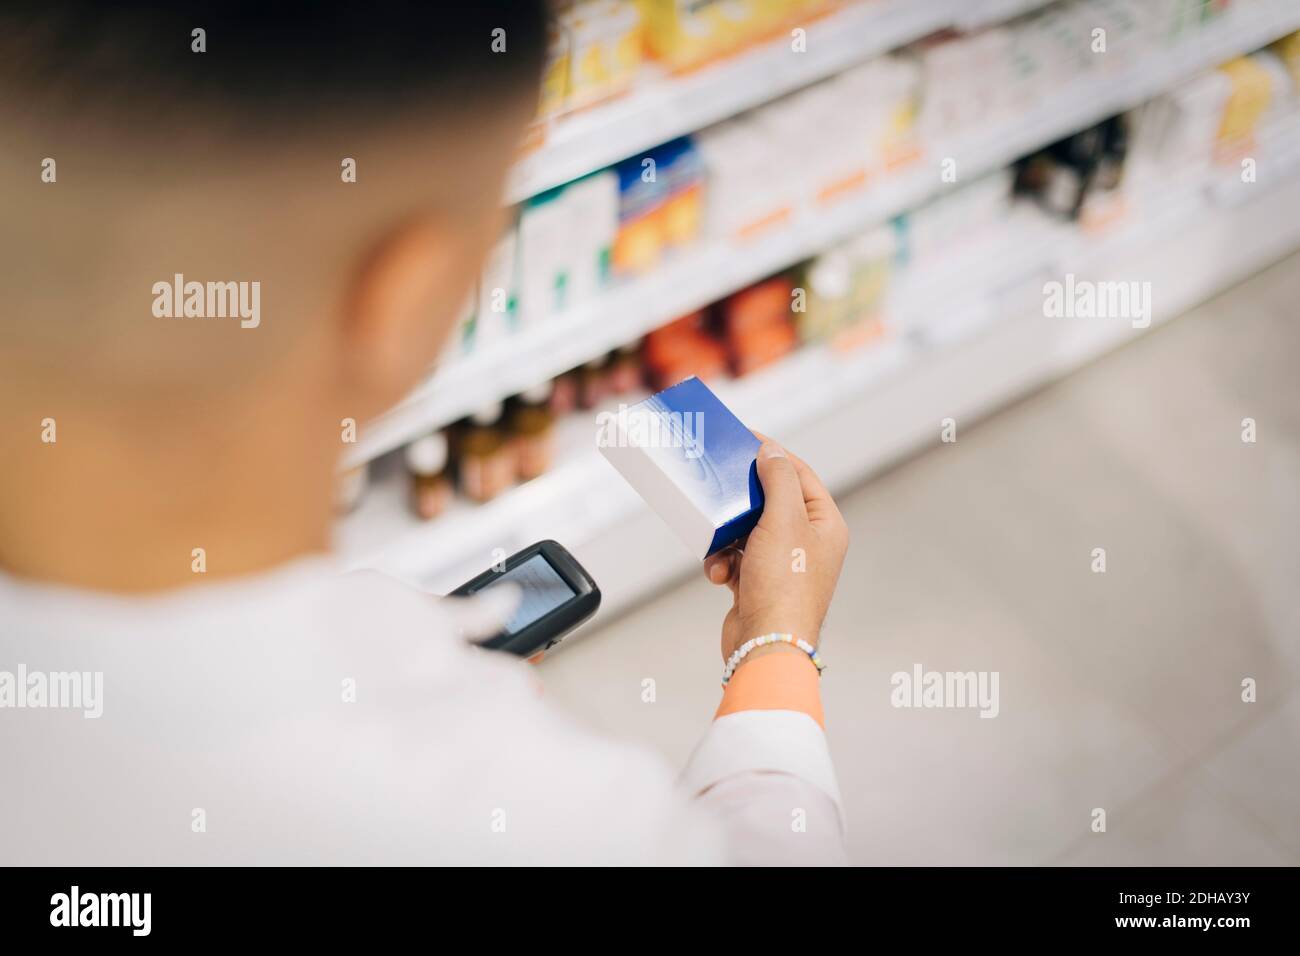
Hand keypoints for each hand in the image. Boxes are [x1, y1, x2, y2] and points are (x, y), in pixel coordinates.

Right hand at [703, 436, 848, 662]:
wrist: (766, 645)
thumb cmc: (783, 585)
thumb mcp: (783, 520)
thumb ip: (778, 479)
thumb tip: (771, 452)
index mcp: (826, 525)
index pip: (800, 475)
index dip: (773, 455)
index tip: (745, 438)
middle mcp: (809, 544)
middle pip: (770, 501)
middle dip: (742, 500)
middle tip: (721, 481)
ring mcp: (783, 565)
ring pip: (746, 530)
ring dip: (727, 537)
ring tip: (721, 547)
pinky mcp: (759, 583)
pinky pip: (735, 558)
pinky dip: (723, 563)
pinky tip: (721, 575)